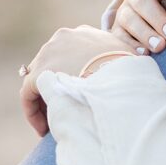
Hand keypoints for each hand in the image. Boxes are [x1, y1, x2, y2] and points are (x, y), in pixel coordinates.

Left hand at [19, 25, 134, 136]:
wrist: (121, 78)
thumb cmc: (132, 73)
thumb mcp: (131, 59)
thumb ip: (122, 60)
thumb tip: (136, 61)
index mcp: (84, 33)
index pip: (69, 55)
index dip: (71, 78)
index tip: (78, 97)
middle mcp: (63, 38)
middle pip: (52, 67)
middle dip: (56, 90)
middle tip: (64, 112)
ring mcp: (48, 53)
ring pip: (38, 82)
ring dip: (44, 103)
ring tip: (53, 125)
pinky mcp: (38, 75)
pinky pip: (28, 95)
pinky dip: (33, 113)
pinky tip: (44, 130)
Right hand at [101, 0, 165, 54]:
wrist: (153, 29)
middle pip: (141, 0)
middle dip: (157, 18)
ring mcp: (124, 12)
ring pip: (128, 18)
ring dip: (145, 33)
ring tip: (160, 46)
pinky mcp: (116, 30)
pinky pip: (119, 37)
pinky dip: (131, 45)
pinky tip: (144, 53)